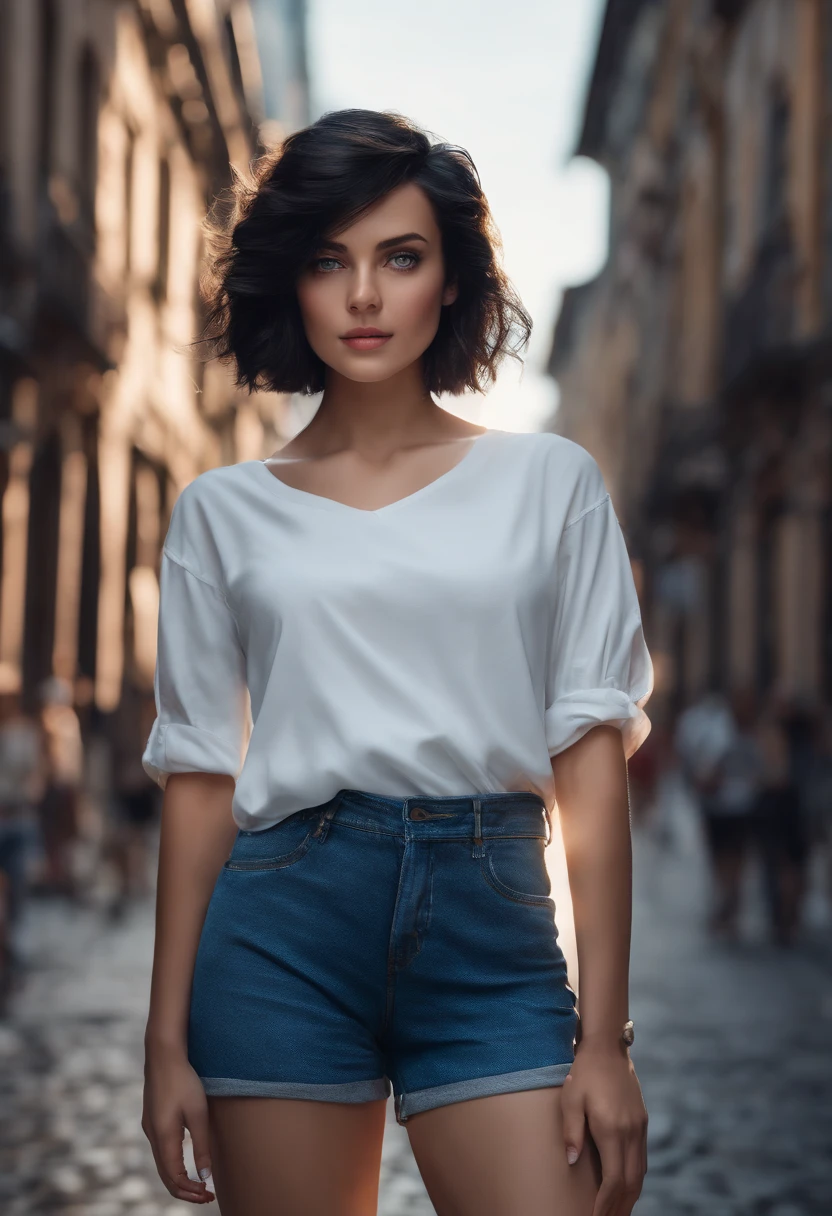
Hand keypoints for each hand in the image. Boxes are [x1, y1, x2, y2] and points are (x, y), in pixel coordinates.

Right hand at [142, 1045, 215, 1203]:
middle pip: (165, 1176)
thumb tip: (204, 1177)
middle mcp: (152, 1137)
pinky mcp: (152, 1120)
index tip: (209, 1195)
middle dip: (185, 1190)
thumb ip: (201, 1146)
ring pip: (162, 1165)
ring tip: (200, 1183)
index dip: (191, 1192)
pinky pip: (161, 1151)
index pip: (174, 1178)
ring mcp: (150, 1128)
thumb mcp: (198, 1114)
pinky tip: (186, 1162)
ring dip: (179, 1178)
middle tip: (207, 1196)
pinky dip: (173, 1164)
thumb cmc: (184, 1081)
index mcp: (163, 1138)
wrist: (163, 1055)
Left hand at [561, 1041, 647, 1215]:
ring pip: (639, 1174)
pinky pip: (642, 1159)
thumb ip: (571, 1131)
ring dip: (629, 1197)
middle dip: (620, 1207)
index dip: (605, 1203)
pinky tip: (626, 1187)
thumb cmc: (584, 1072)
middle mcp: (630, 1132)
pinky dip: (635, 1179)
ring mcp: (639, 1128)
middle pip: (630, 1183)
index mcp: (612, 1129)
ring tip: (617, 1212)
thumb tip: (571, 1161)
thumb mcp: (571, 1098)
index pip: (613, 1179)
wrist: (608, 1048)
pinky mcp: (642, 1122)